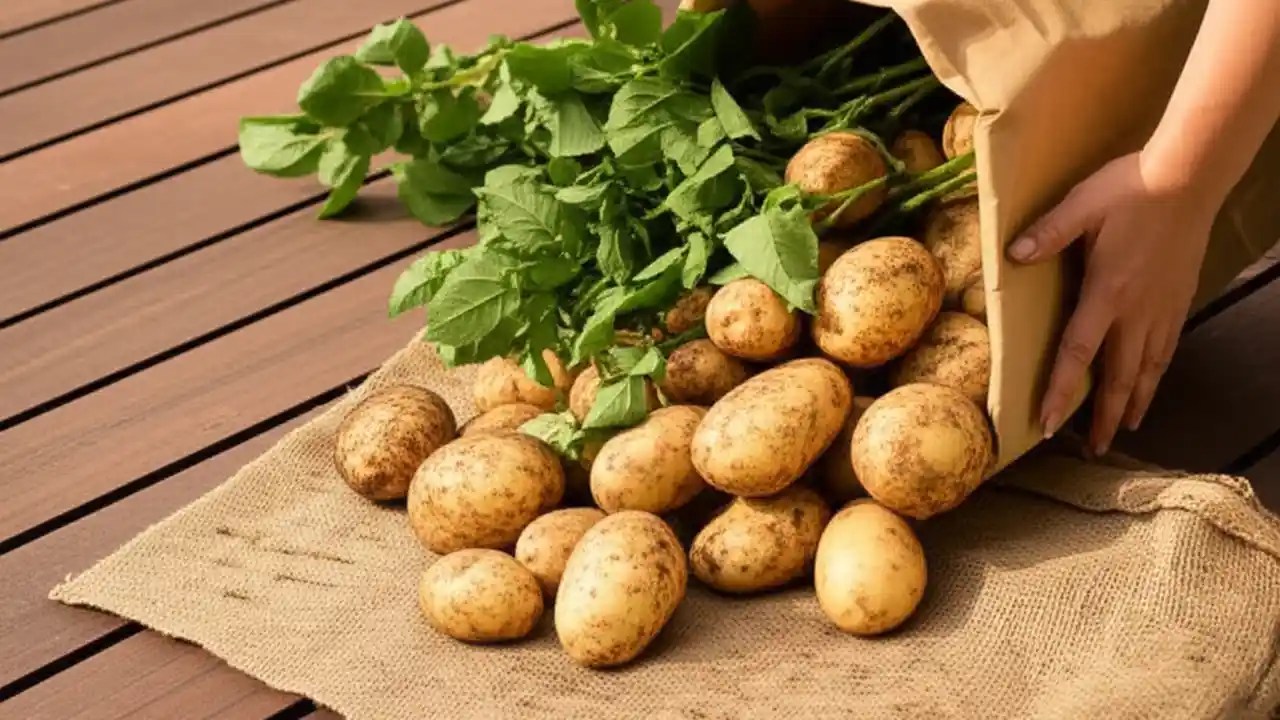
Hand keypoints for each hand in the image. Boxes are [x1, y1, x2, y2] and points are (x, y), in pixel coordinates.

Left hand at [1006, 151, 1218, 455]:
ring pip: (1148, 368)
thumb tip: (1012, 255)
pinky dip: (1157, 373)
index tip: (1049, 425)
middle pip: (1119, 377)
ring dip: (1135, 402)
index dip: (1062, 391)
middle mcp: (1136, 310)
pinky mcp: (1179, 298)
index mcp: (1106, 293)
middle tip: (1096, 450)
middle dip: (1106, 417)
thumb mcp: (1080, 206)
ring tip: (1126, 429)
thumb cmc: (1130, 189)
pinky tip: (1151, 382)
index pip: (1077, 354)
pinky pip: (1167, 347)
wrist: (1189, 177)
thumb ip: (1046, 234)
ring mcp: (1162, 307)